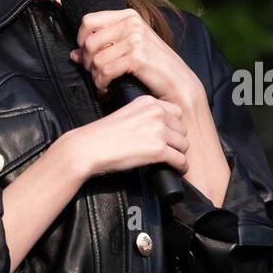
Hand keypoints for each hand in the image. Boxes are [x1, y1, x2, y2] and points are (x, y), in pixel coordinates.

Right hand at [64, 95, 188, 179]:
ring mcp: (158, 130)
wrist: (88, 148)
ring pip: (184, 145)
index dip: (173, 127)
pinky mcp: (158, 149)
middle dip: (176, 142)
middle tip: (168, 151)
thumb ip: (145, 117)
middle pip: (182, 129)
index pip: (177, 112)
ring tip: (171, 161)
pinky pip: (181, 160)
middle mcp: (156, 112)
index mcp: (148, 102)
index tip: (168, 137)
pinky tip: (176, 170)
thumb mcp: (127, 115)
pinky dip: (180, 167)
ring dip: (178, 154)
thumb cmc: (102, 136)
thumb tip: (162, 131)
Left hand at [69, 8, 200, 104]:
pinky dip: (102, 84)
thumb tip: (74, 54)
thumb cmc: (155, 67)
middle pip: (90, 41)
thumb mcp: (130, 49)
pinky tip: (106, 90)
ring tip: (102, 84)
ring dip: (94, 76)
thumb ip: (104, 46)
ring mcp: (136, 39)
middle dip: (87, 62)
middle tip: (94, 75)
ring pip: (96, 58)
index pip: (89, 20)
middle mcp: (132, 23)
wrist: (179, 84)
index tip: (85, 55)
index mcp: (129, 16)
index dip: (81, 39)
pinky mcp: (137, 57)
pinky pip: (105, 71)